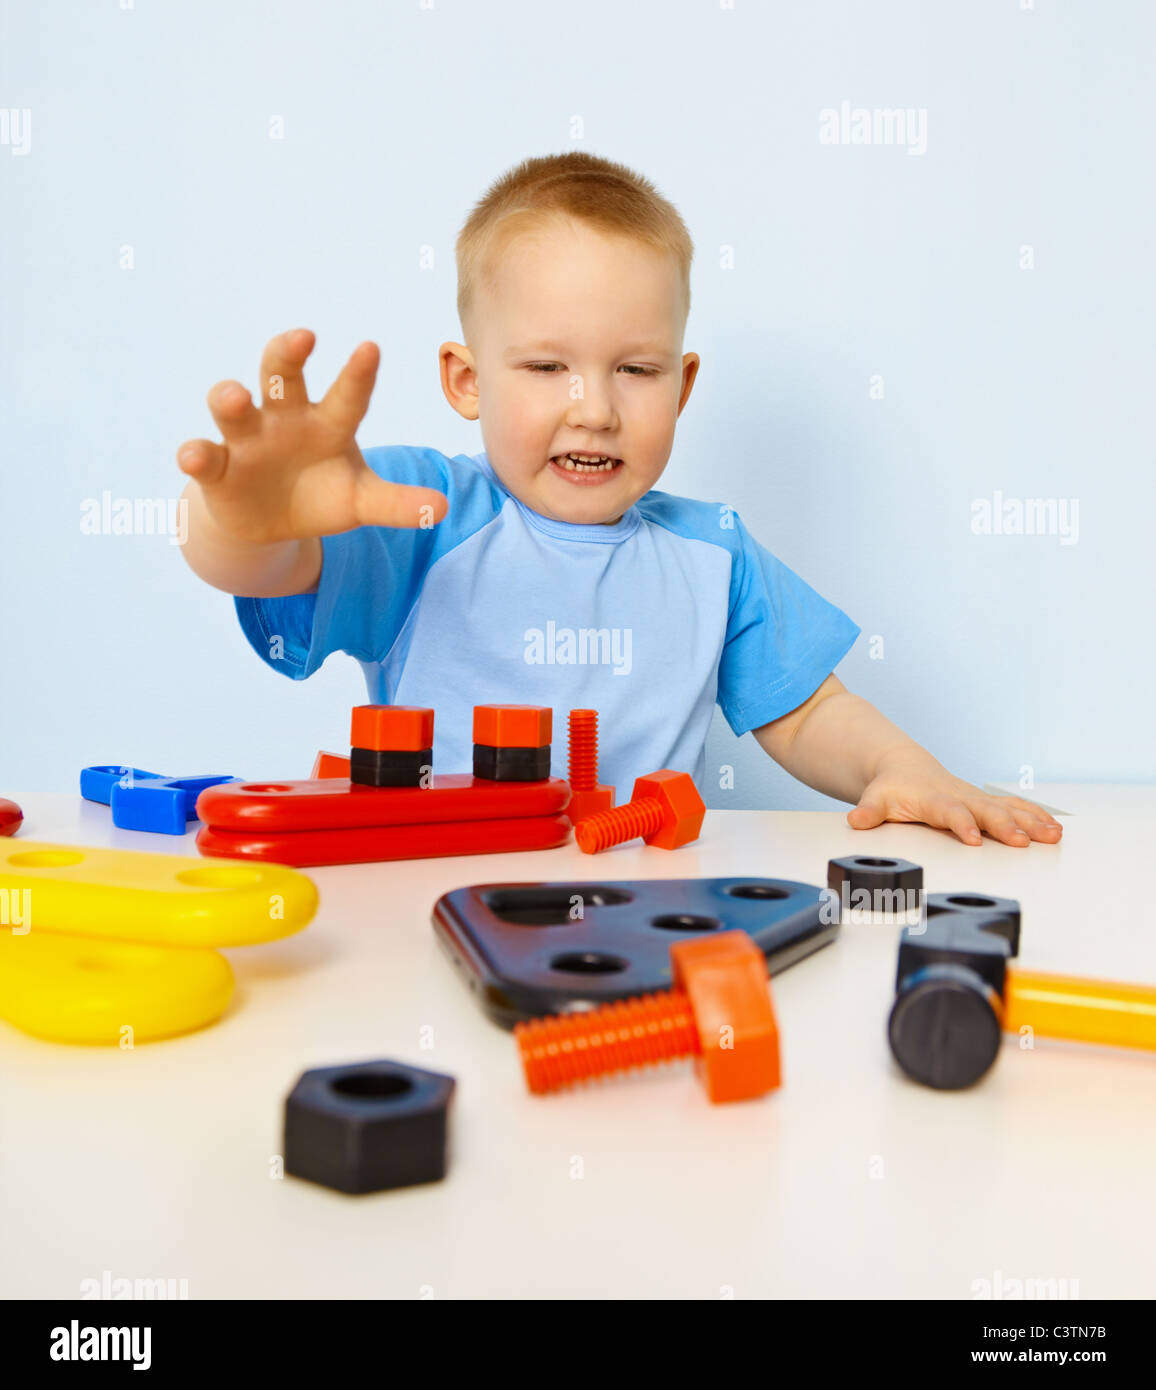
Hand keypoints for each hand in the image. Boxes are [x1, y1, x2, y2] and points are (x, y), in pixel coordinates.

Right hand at [176, 329, 447, 543]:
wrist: (273, 522)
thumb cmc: (323, 495)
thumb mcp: (362, 502)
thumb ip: (397, 504)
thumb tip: (441, 509)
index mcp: (327, 423)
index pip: (348, 394)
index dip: (359, 374)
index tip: (371, 347)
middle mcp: (284, 419)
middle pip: (281, 375)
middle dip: (287, 354)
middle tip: (302, 338)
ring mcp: (246, 440)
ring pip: (231, 405)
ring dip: (230, 398)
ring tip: (237, 398)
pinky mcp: (216, 469)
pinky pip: (201, 456)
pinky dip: (195, 454)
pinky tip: (194, 455)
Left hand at [847, 755, 1062, 846]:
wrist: (905, 768)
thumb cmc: (893, 787)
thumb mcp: (876, 799)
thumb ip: (869, 811)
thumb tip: (857, 819)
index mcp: (935, 800)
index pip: (951, 813)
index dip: (962, 825)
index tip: (974, 839)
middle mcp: (961, 797)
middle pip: (987, 811)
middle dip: (1005, 826)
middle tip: (1022, 842)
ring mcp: (977, 799)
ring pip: (1008, 809)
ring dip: (1031, 822)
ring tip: (1053, 835)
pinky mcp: (986, 802)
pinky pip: (1016, 807)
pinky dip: (1035, 817)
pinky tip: (1055, 829)